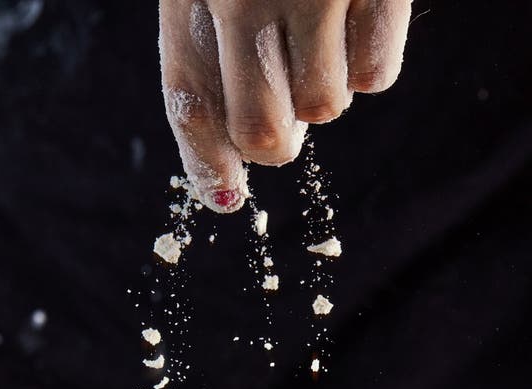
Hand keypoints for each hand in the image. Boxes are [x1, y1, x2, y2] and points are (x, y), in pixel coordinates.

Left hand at [159, 0, 411, 212]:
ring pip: (324, 108)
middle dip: (273, 137)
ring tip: (317, 29)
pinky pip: (375, 75)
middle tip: (281, 101)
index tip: (225, 194)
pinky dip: (368, 61)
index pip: (190, 104)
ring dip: (321, 88)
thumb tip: (225, 190)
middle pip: (263, 134)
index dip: (208, 160)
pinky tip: (353, 15)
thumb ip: (206, 62)